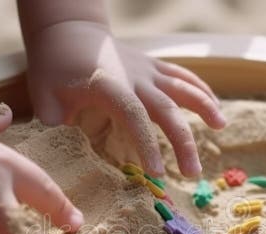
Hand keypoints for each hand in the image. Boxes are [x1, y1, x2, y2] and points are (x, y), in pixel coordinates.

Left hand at [23, 20, 225, 176]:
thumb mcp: (44, 100)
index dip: (147, 145)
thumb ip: (56, 131)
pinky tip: (216, 106)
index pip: (133, 117)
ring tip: (221, 127)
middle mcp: (134, 76)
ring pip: (183, 87)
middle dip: (183, 142)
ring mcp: (147, 69)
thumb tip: (67, 160)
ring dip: (205, 107)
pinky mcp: (153, 65)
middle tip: (193, 173)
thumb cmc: (53, 68)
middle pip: (167, 108)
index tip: (157, 173)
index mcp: (108, 86)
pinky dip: (202, 90)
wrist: (67, 29)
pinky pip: (183, 76)